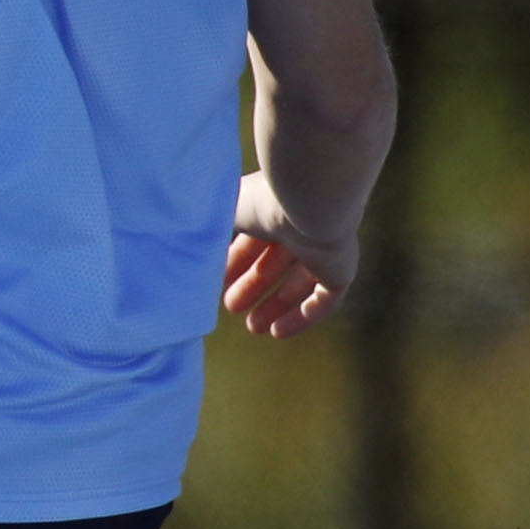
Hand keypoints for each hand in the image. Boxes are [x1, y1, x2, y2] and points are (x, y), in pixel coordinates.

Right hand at [223, 171, 360, 337]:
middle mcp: (301, 224)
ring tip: (253, 328)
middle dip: (253, 285)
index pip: (255, 238)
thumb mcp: (222, 214)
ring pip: (301, 282)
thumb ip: (208, 231)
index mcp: (274, 206)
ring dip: (277, 306)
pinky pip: (325, 299)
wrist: (309, 195)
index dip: (236, 261)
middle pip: (277, 262)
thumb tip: (188, 249)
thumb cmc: (262, 198)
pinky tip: (278, 333)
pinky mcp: (341, 267)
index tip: (216, 281)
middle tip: (230, 308)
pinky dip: (302, 317)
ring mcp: (324, 246)